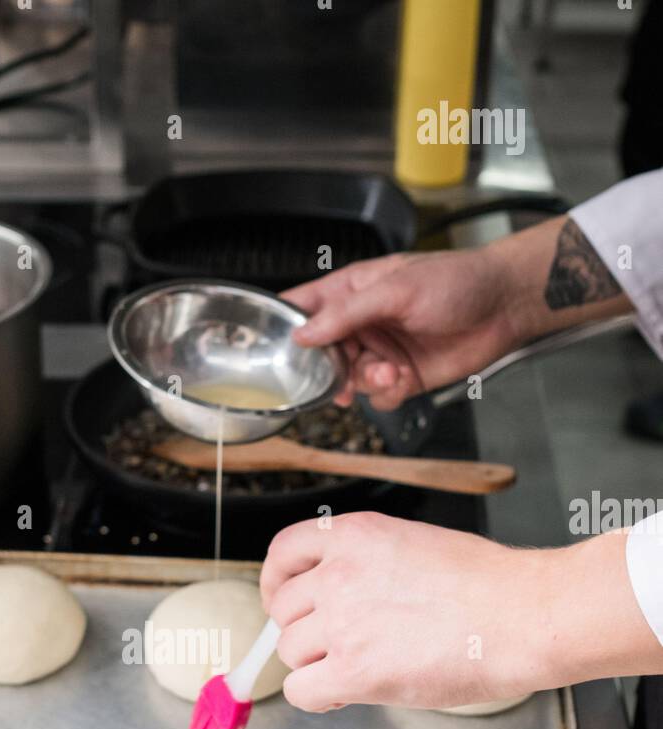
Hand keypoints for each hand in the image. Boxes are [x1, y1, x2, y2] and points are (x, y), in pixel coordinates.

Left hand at [260, 513, 662, 712]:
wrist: (522, 616)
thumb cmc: (488, 586)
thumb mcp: (415, 545)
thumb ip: (367, 564)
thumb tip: (339, 596)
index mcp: (354, 535)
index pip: (285, 551)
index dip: (277, 581)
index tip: (283, 599)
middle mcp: (338, 574)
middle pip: (286, 612)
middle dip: (306, 631)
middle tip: (337, 645)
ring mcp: (342, 624)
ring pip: (291, 652)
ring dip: (317, 664)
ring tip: (358, 668)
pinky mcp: (353, 671)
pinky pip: (301, 691)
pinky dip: (317, 697)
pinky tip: (346, 694)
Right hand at [283, 245, 522, 409]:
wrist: (504, 307)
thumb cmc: (457, 281)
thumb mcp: (395, 289)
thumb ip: (346, 313)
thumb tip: (305, 333)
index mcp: (352, 292)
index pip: (304, 308)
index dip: (286, 327)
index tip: (275, 349)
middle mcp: (362, 324)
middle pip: (321, 356)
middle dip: (329, 369)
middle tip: (341, 373)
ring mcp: (381, 352)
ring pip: (349, 381)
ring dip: (365, 381)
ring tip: (390, 371)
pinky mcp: (402, 378)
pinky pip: (377, 397)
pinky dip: (386, 394)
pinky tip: (402, 379)